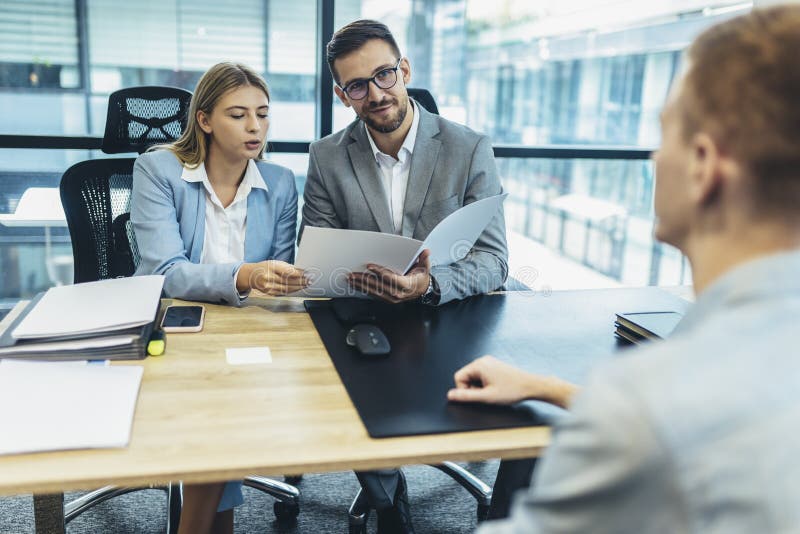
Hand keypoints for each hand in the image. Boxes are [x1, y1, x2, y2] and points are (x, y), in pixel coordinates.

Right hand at [238, 260, 307, 295]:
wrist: (252, 275)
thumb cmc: (266, 267)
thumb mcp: (275, 263)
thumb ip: (289, 267)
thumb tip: (303, 271)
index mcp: (271, 267)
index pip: (286, 272)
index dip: (298, 274)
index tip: (307, 274)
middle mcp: (269, 277)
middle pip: (288, 281)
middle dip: (301, 281)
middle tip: (310, 280)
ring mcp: (269, 287)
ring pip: (287, 288)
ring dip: (299, 287)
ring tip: (307, 285)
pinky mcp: (270, 293)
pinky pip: (284, 293)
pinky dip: (293, 291)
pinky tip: (299, 288)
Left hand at [348, 249, 431, 303]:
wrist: (421, 290)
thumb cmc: (420, 278)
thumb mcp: (425, 268)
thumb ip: (424, 259)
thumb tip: (426, 251)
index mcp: (406, 285)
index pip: (390, 278)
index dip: (379, 272)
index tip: (369, 266)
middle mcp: (397, 293)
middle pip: (378, 286)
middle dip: (364, 279)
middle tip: (353, 273)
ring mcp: (391, 298)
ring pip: (373, 291)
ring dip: (360, 285)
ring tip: (350, 279)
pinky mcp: (386, 299)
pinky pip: (373, 295)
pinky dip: (363, 290)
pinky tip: (356, 285)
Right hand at [447, 355, 577, 409]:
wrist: (531, 386)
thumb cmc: (512, 390)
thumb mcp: (486, 397)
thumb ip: (466, 396)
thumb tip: (450, 395)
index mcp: (479, 365)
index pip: (458, 377)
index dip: (464, 389)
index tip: (477, 395)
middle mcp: (483, 360)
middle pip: (465, 376)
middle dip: (473, 388)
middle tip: (487, 394)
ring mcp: (489, 362)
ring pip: (474, 377)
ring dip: (480, 386)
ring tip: (493, 391)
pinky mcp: (494, 365)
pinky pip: (482, 375)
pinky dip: (486, 383)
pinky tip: (497, 387)